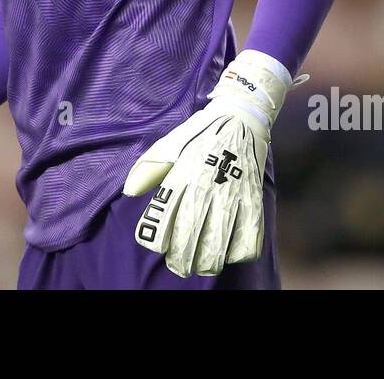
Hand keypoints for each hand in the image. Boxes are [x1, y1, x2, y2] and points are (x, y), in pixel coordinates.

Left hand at [124, 50, 307, 277]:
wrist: (241, 116)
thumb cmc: (200, 133)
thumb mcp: (170, 144)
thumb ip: (149, 168)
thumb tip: (129, 191)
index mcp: (182, 173)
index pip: (163, 213)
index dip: (157, 236)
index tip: (157, 245)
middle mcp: (205, 186)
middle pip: (190, 234)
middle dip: (182, 258)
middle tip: (180, 266)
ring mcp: (231, 193)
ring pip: (218, 240)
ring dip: (209, 260)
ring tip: (203, 266)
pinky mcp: (253, 197)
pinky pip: (249, 233)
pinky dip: (240, 251)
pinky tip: (231, 253)